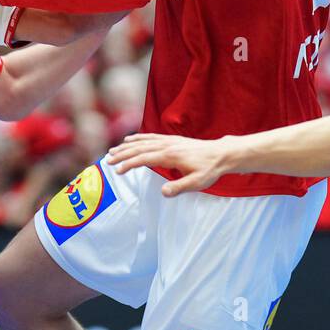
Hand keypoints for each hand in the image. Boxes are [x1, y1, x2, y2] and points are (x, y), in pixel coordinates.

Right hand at [105, 133, 233, 195]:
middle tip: (108, 160)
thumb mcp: (197, 183)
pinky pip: (151, 137)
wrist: (221, 154)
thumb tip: (163, 192)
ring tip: (114, 149)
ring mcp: (169, 141)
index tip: (117, 171)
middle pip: (139, 148)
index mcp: (170, 156)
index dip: (129, 164)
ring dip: (127, 145)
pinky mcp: (172, 139)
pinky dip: (138, 137)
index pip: (143, 159)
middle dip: (122, 154)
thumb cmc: (209, 170)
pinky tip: (131, 139)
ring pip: (143, 141)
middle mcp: (167, 145)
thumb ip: (179, 187)